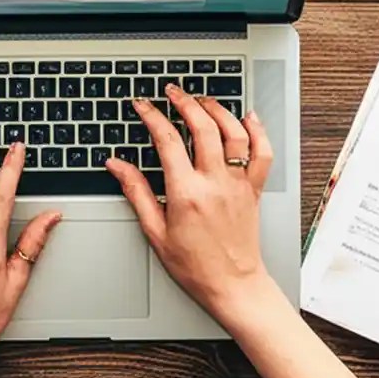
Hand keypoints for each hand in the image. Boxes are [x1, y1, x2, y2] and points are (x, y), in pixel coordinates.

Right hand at [105, 83, 275, 320]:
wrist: (233, 285)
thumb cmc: (194, 265)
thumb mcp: (155, 231)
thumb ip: (136, 192)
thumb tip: (116, 165)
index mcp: (186, 193)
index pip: (167, 141)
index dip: (152, 116)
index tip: (143, 105)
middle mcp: (215, 183)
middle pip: (203, 127)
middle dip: (185, 102)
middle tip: (172, 91)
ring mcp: (238, 184)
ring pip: (234, 133)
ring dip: (218, 109)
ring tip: (202, 100)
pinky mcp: (253, 189)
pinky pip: (262, 152)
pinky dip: (257, 130)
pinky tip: (248, 117)